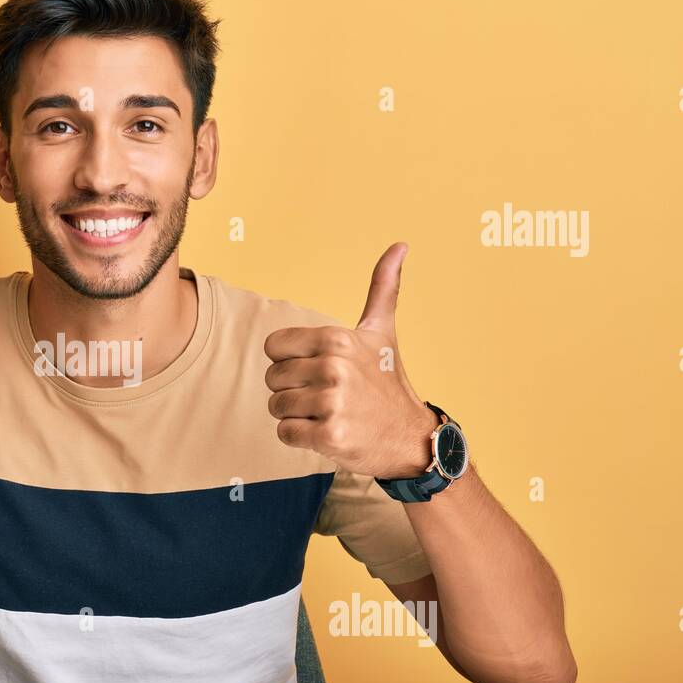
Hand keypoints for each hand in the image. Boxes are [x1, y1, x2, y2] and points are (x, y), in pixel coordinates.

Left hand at [264, 242, 437, 477]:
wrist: (410, 437)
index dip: (289, 361)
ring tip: (327, 413)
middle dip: (292, 390)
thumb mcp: (382, 331)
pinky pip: (284, 433)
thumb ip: (382, 287)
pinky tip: (327, 432)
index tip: (317, 369)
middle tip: (326, 396)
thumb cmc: (388, 382)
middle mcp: (334, 368)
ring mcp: (332, 403)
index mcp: (337, 340)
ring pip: (276, 407)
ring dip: (295, 415)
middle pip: (272, 378)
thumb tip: (399, 245)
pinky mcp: (330, 436)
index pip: (273, 347)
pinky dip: (299, 437)